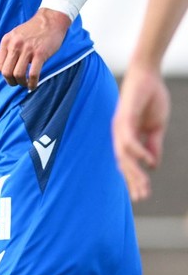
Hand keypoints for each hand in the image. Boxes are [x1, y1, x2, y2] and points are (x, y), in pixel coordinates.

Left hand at [0, 9, 70, 89]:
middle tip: (17, 83)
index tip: (13, 75)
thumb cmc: (30, 32)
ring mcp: (27, 49)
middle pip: (6, 72)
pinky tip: (33, 85)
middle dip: (11, 81)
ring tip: (26, 84)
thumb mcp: (12, 40)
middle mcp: (14, 45)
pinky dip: (32, 83)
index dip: (5, 74)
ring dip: (21, 83)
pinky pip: (33, 74)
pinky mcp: (40, 54)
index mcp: (5, 41)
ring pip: (18, 74)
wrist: (50, 21)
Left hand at [112, 65, 170, 200]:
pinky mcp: (123, 118)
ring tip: (144, 186)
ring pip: (123, 155)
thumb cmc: (151, 99)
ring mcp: (119, 126)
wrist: (149, 76)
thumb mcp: (155, 128)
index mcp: (127, 137)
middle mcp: (119, 134)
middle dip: (132, 181)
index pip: (128, 162)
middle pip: (123, 162)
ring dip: (134, 171)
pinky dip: (138, 151)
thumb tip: (152, 165)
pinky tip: (147, 161)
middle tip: (141, 198)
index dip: (134, 179)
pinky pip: (128, 139)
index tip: (142, 195)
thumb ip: (153, 145)